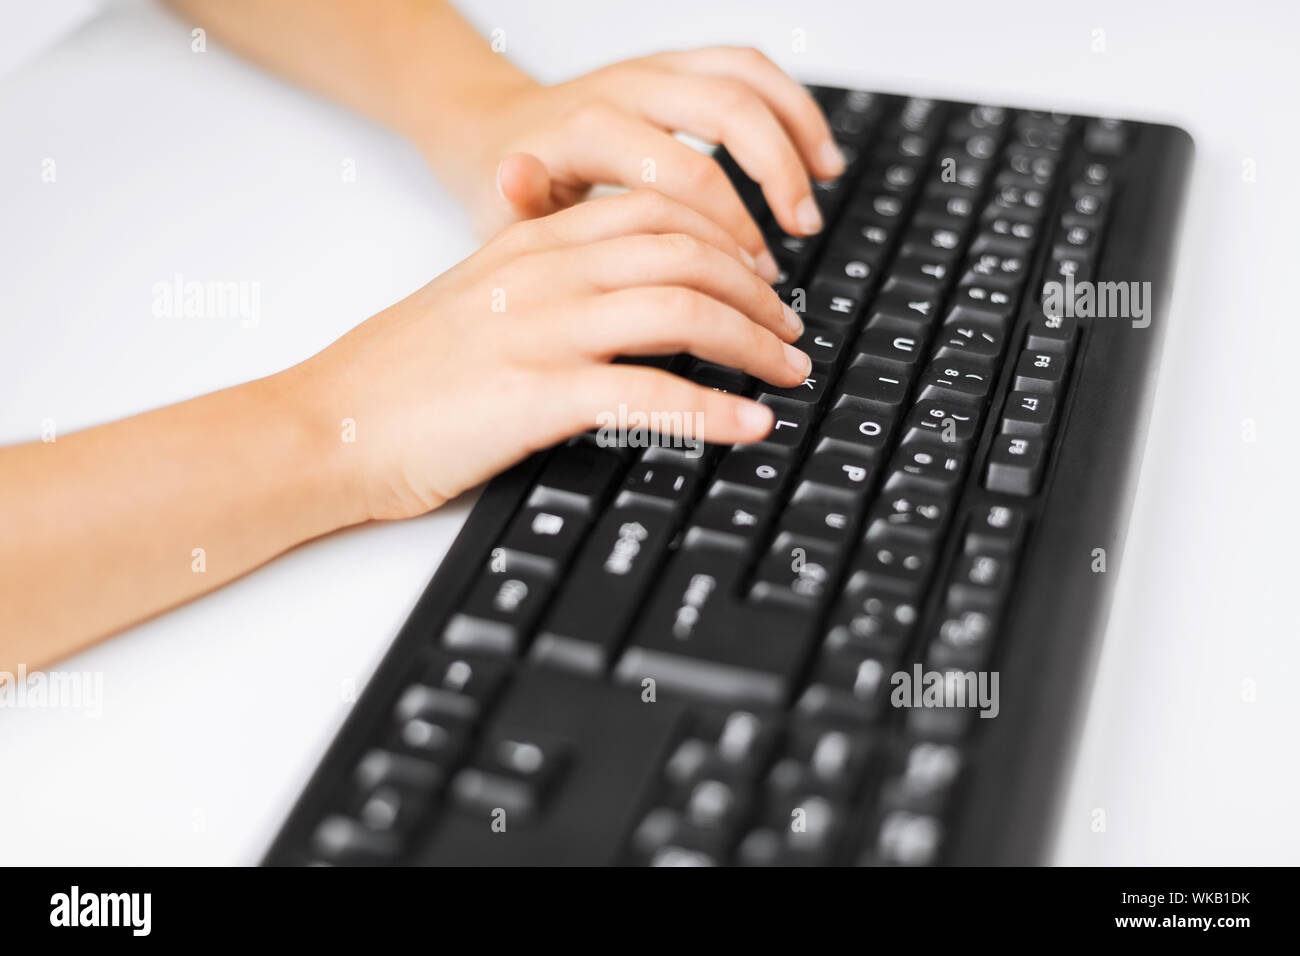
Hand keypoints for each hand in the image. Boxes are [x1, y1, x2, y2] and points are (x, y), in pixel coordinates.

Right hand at [291, 190, 810, 521]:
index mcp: (534, 243)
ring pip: (682, 310)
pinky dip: (714, 411)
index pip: (659, 211)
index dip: (729, 240)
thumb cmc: (402, 374)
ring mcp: (541, 331)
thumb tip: (628, 302)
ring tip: (788, 373)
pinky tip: (750, 426)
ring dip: (754, 343)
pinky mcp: (535, 396)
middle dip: (758, 292)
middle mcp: (544, 273)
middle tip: (791, 332)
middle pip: (687, 252)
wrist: (329, 423)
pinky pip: (650, 393)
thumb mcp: (480, 301)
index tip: (762, 280)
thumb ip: (549, 283)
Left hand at [427, 46, 843, 278]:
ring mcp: (657, 70)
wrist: (496, 132)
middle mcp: (628, 85)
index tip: (750, 281)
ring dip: (796, 132)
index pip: (684, 175)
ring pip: (748, 78)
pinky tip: (819, 156)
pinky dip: (793, 106)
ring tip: (822, 190)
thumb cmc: (507, 186)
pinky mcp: (678, 66)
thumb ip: (517, 204)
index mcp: (589, 127)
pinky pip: (751, 69)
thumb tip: (516, 179)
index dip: (730, 231)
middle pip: (729, 110)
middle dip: (776, 176)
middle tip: (799, 234)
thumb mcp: (500, 212)